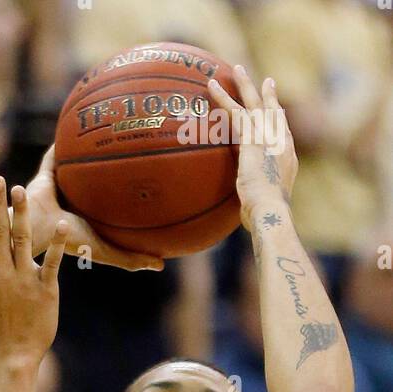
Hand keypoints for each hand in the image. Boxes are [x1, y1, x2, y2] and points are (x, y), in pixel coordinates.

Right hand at [0, 177, 67, 367]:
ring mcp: (25, 280)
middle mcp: (3, 274)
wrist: (13, 356)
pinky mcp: (46, 289)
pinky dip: (57, 244)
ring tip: (21, 191)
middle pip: (0, 232)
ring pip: (23, 240)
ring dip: (22, 214)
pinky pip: (53, 262)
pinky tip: (62, 223)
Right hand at [26, 145, 163, 271]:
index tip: (147, 185)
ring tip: (103, 135)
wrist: (38, 230)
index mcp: (89, 221)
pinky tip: (71, 127)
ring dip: (85, 157)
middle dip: (109, 173)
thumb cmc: (71, 241)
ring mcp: (58, 190)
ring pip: (75, 171)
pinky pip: (53, 157)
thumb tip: (162, 266)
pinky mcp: (44, 177)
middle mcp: (74, 204)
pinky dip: (60, 145)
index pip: (110, 210)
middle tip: (130, 154)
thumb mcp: (105, 251)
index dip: (125, 199)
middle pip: (95, 186)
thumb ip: (130, 259)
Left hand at [208, 68, 297, 225]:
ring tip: (235, 68)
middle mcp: (280, 142)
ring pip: (254, 104)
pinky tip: (211, 86)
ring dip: (244, 85)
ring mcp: (267, 137)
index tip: (276, 107)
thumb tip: (247, 212)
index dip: (279, 118)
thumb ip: (256, 199)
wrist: (269, 211)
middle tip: (265, 79)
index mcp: (287, 158)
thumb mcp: (263, 205)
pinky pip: (234, 112)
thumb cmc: (265, 217)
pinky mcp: (251, 138)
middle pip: (273, 112)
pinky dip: (222, 98)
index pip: (282, 131)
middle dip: (268, 94)